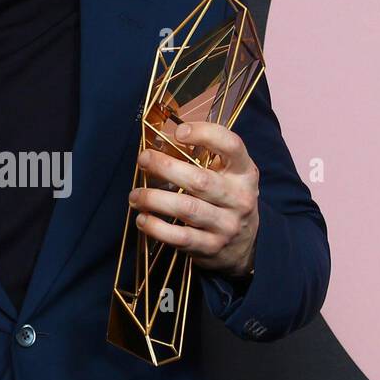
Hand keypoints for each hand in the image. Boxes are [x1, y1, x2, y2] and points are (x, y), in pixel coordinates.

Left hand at [129, 119, 258, 278]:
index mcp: (244, 173)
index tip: (179, 132)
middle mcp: (239, 198)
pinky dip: (156, 228)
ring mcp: (226, 225)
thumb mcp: (229, 176)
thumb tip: (161, 144)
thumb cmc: (226, 199)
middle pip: (200, 180)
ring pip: (186, 209)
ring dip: (154, 199)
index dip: (205, 134)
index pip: (232, 146)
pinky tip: (143, 219)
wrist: (243, 245)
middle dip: (166, 167)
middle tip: (144, 159)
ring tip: (135, 195)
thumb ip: (206, 158)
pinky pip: (180, 237)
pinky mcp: (211, 247)